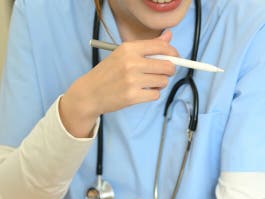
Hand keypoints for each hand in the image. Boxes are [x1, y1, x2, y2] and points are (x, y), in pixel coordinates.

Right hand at [59, 30, 177, 136]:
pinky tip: (142, 92)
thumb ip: (148, 46)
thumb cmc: (108, 72)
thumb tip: (169, 36)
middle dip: (169, 70)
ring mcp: (132, 80)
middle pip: (167, 66)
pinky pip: (155, 95)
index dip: (173, 53)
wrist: (90, 92)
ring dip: (159, 83)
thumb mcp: (124, 54)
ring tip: (148, 83)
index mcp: (129, 48)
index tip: (173, 58)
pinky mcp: (133, 96)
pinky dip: (152, 94)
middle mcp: (131, 63)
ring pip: (163, 81)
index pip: (161, 46)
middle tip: (161, 73)